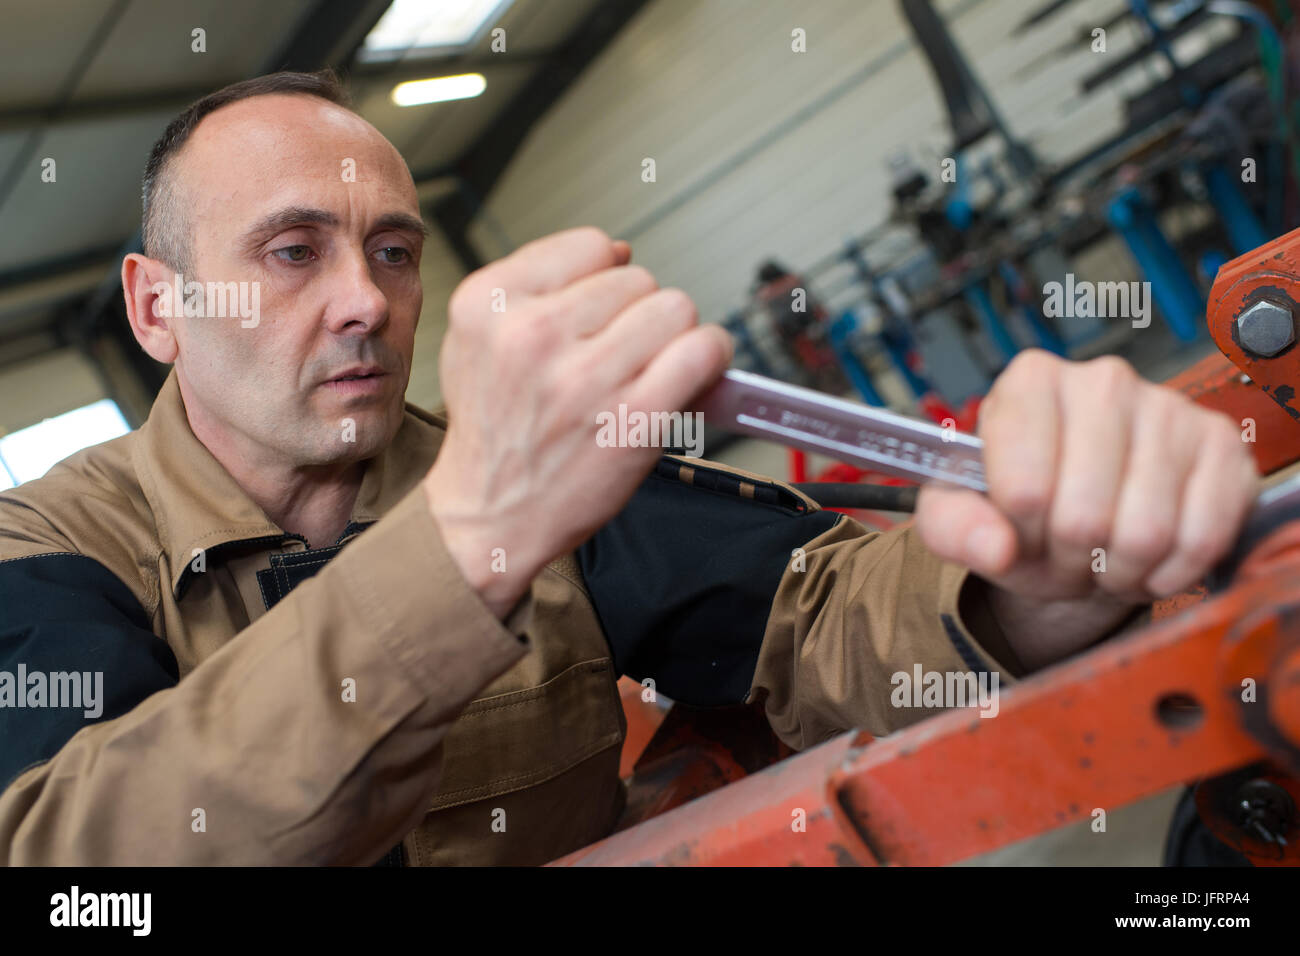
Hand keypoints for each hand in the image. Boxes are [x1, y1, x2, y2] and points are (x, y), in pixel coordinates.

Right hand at [424, 228, 731, 617]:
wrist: (491, 517)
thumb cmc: (496, 430)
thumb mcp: (479, 340)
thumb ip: (538, 284)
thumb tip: (619, 252)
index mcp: (489, 303)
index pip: (590, 246)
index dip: (603, 281)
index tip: (597, 318)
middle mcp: (532, 334)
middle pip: (638, 278)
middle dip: (637, 315)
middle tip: (618, 360)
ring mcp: (585, 378)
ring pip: (674, 308)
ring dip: (674, 338)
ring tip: (647, 373)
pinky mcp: (634, 418)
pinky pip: (702, 350)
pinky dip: (711, 357)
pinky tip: (695, 375)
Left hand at [915, 350, 1259, 670]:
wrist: (1084, 518)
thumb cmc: (1021, 511)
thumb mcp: (959, 517)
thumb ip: (953, 530)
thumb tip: (995, 547)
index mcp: (1029, 382)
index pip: (1024, 489)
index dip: (1020, 534)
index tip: (1019, 530)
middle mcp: (1102, 380)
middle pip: (1084, 518)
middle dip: (1070, 559)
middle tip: (1066, 552)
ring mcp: (1170, 407)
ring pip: (1146, 534)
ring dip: (1119, 570)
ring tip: (1103, 555)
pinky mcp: (1223, 445)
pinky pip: (1202, 538)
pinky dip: (1171, 572)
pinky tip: (1150, 559)